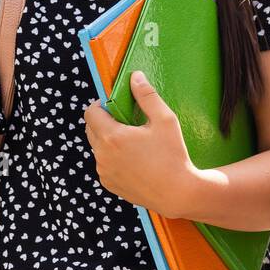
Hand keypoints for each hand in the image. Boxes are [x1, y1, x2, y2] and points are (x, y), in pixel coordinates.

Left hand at [82, 70, 199, 215]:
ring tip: (133, 140)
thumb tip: (135, 77)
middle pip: (91, 129)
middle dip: (104, 120)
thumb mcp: (165, 120)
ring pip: (97, 147)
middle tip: (126, 120)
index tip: (114, 103)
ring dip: (108, 139)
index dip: (100, 104)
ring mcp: (104, 172)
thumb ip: (147, 96)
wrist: (178, 193)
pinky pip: (104, 163)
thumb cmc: (173, 155)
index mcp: (112, 137)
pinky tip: (134, 158)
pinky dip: (112, 157)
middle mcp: (102, 156)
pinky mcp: (109, 184)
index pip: (91, 113)